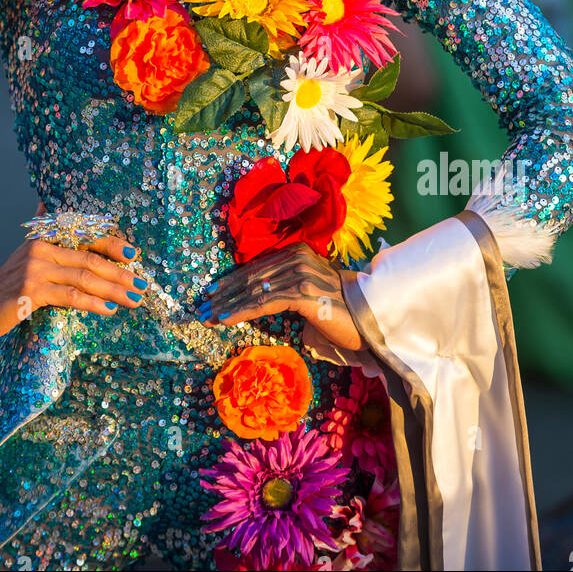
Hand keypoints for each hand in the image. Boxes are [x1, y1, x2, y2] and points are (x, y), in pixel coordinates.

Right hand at [0, 234, 146, 339]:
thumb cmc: (6, 282)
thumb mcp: (24, 251)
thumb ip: (39, 228)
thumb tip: (43, 202)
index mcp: (45, 239)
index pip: (85, 239)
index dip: (112, 245)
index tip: (135, 255)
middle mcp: (43, 250)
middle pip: (90, 260)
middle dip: (121, 273)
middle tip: (143, 284)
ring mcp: (36, 270)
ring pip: (84, 278)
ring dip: (113, 290)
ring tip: (134, 299)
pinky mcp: (31, 291)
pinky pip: (69, 296)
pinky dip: (92, 302)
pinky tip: (109, 309)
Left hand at [195, 243, 364, 352]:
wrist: (372, 317)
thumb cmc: (343, 308)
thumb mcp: (312, 287)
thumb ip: (289, 284)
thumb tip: (260, 294)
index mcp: (297, 252)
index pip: (256, 267)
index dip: (230, 282)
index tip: (211, 295)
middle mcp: (296, 258)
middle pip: (250, 277)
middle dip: (223, 295)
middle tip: (200, 309)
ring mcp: (300, 275)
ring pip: (253, 290)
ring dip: (226, 305)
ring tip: (207, 317)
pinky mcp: (302, 294)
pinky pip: (263, 303)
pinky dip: (241, 311)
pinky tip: (225, 320)